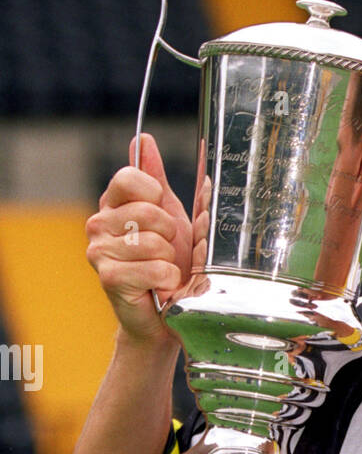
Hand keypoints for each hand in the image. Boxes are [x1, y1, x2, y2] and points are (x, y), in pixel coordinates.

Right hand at [85, 133, 192, 342]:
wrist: (166, 313)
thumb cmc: (169, 262)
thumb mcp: (169, 215)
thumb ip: (156, 178)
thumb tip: (143, 140)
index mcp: (112, 203)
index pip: (130, 178)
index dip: (155, 194)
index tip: (162, 212)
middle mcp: (99, 224)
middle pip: (147, 211)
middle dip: (170, 233)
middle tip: (166, 250)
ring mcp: (99, 251)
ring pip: (153, 242)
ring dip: (170, 259)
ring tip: (163, 270)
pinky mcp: (109, 278)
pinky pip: (155, 267)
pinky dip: (168, 278)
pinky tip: (160, 286)